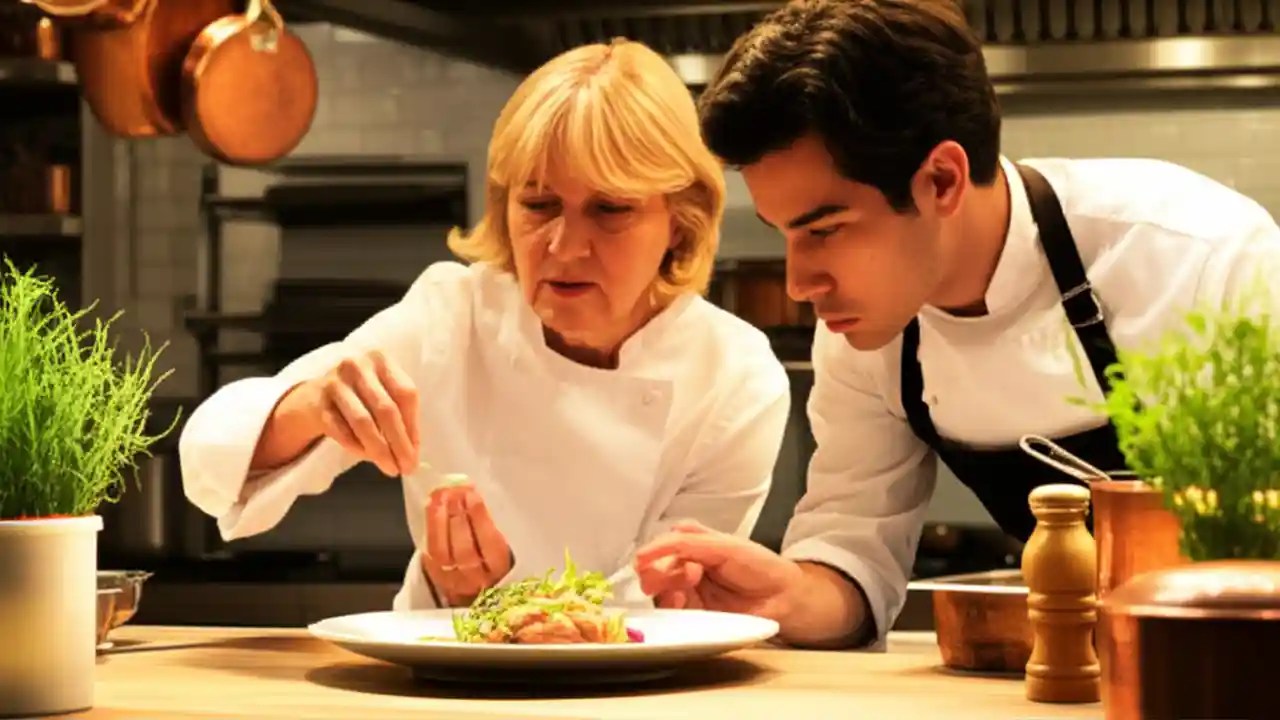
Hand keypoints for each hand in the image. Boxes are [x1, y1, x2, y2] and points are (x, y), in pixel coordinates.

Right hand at [302, 350, 419, 475]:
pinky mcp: (317, 403)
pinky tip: (367, 457)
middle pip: (386, 409)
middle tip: (407, 468)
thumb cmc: (358, 396)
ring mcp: (335, 383)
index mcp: (381, 359)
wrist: (313, 397)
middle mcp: (358, 366)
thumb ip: (400, 415)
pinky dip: (357, 447)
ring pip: (363, 422)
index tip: (417, 452)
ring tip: (390, 468)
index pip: (406, 394)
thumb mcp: (381, 393)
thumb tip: (413, 452)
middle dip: (399, 443)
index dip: (413, 426)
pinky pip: (341, 431)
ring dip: (379, 450)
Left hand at [421, 478, 512, 605]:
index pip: (491, 545)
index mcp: (500, 568)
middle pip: (464, 549)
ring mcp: (454, 581)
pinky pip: (429, 553)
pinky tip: (431, 508)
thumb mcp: (500, 543)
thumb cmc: (491, 556)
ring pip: (443, 552)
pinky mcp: (436, 578)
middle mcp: (477, 579)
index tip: (473, 496)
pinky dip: (429, 529)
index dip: (480, 519)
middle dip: (457, 517)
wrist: (475, 584)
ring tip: (440, 496)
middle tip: (454, 492)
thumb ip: (490, 525)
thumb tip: (473, 493)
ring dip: (439, 520)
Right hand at [633, 521, 804, 620]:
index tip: (648, 558)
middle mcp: (688, 567)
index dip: (656, 552)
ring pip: (660, 590)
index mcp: (695, 545)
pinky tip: (681, 602)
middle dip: (659, 572)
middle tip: (682, 575)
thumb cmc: (760, 566)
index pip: (663, 546)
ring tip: (683, 590)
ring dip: (664, 589)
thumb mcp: (724, 546)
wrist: (785, 598)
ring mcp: (691, 592)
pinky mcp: (695, 615)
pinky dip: (670, 606)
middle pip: (655, 569)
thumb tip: (651, 549)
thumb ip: (689, 543)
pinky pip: (671, 611)